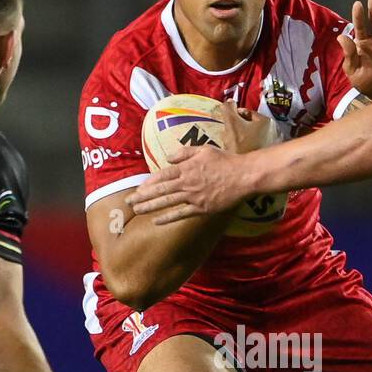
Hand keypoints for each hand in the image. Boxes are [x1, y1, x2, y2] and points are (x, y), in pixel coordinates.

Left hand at [127, 141, 249, 225]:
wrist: (243, 176)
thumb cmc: (225, 161)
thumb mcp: (204, 150)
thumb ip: (184, 152)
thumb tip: (168, 157)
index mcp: (186, 168)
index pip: (162, 175)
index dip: (148, 183)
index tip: (138, 188)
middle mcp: (186, 182)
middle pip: (160, 190)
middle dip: (142, 196)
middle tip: (128, 202)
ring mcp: (193, 196)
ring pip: (166, 202)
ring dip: (149, 207)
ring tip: (137, 210)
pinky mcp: (201, 208)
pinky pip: (180, 214)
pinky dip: (167, 218)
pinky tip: (156, 221)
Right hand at [222, 101, 275, 154]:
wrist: (248, 172)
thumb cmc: (243, 146)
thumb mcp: (231, 124)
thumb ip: (228, 109)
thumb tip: (228, 102)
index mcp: (266, 122)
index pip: (248, 112)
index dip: (235, 113)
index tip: (227, 118)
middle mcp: (272, 133)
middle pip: (250, 125)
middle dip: (237, 127)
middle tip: (227, 131)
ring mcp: (269, 147)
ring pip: (250, 137)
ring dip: (240, 139)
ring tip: (230, 144)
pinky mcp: (265, 158)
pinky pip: (252, 148)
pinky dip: (244, 149)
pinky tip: (236, 153)